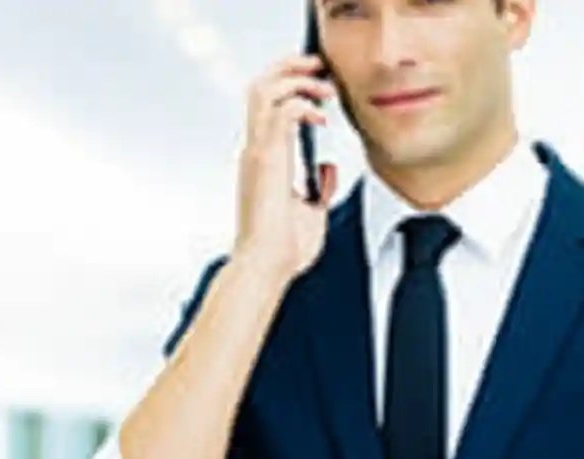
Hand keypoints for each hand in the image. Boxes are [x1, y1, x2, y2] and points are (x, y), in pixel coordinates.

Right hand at [233, 54, 339, 283]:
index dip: (291, 85)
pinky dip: (302, 104)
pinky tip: (322, 116)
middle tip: (320, 66)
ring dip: (297, 79)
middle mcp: (256, 150)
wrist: (268, 268)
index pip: (268, 105)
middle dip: (290, 68)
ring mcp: (257, 153)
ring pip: (265, 90)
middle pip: (261, 86)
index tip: (321, 85)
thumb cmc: (284, 250)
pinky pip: (281, 112)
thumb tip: (327, 170)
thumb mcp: (311, 212)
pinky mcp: (266, 160)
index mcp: (263, 160)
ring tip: (325, 88)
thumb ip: (319, 188)